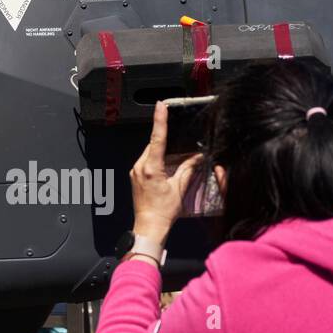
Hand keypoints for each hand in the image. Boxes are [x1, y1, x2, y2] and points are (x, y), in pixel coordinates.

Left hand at [130, 102, 202, 245]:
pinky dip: (157, 161)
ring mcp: (135, 171)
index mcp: (150, 168)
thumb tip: (197, 158)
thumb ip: (188, 170)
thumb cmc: (163, 211)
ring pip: (150, 154)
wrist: (149, 226)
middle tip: (179, 144)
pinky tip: (165, 170)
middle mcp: (139, 167)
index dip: (160, 120)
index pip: (157, 139)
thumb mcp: (179, 189)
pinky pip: (146, 162)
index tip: (160, 106)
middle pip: (153, 146)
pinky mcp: (135, 176)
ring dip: (162, 154)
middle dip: (166, 143)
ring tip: (173, 165)